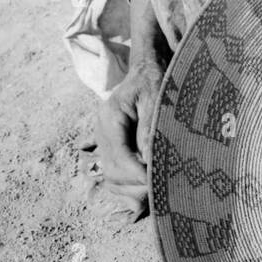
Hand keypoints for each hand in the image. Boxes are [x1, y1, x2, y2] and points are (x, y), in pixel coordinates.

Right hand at [94, 59, 162, 221]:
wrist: (148, 69)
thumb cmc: (156, 80)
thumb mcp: (157, 98)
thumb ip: (151, 127)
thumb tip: (149, 159)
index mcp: (111, 116)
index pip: (118, 154)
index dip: (135, 173)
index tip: (154, 182)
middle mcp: (102, 130)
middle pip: (111, 170)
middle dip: (134, 185)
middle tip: (159, 190)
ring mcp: (104, 140)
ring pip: (110, 177)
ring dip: (130, 191)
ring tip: (154, 193)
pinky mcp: (112, 147)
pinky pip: (114, 175)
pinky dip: (127, 188)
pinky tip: (145, 191)